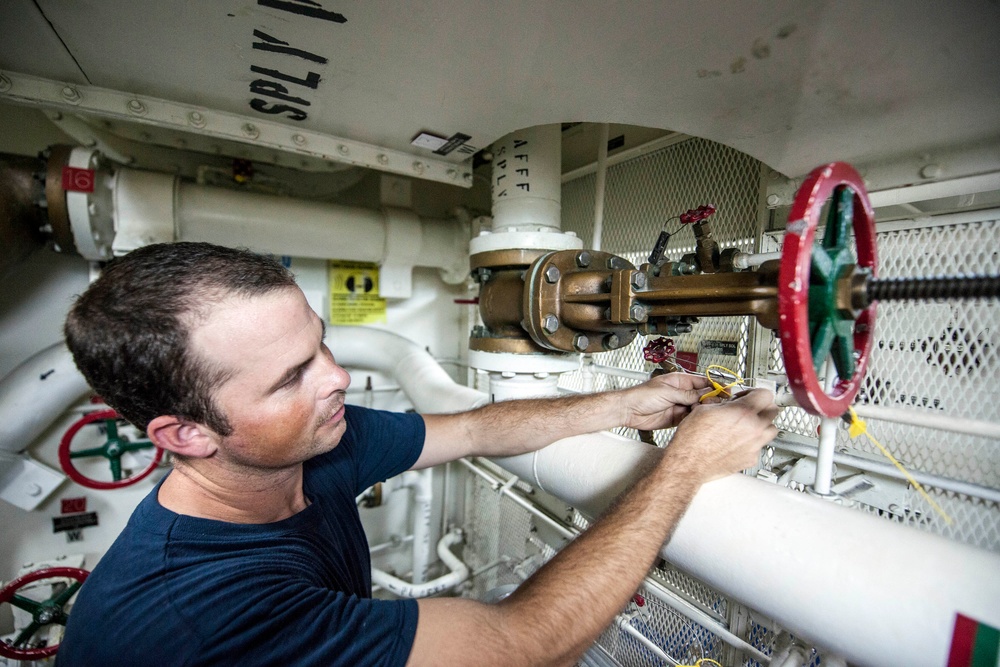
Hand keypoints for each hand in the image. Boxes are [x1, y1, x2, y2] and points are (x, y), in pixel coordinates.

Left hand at [621, 372, 712, 430]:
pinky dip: (696, 420)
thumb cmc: (641, 395)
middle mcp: (681, 393)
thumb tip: (705, 394)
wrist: (628, 411)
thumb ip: (687, 395)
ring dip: (704, 411)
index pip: (703, 382)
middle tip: (718, 404)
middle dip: (712, 399)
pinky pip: (690, 418)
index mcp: (680, 381)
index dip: (715, 386)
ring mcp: (679, 405)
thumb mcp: (667, 392)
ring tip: (707, 413)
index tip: (727, 390)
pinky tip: (699, 420)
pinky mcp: (676, 418)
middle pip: (703, 396)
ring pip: (698, 408)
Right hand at [662, 388, 779, 482]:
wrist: (689, 463)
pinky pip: (760, 446)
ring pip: (771, 429)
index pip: (765, 394)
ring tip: (748, 424)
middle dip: (762, 407)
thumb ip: (723, 403)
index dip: (755, 392)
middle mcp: (753, 429)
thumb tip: (726, 403)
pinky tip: (740, 440)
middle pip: (773, 410)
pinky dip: (753, 442)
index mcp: (743, 412)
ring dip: (763, 424)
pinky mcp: (751, 458)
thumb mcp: (704, 409)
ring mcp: (754, 445)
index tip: (748, 396)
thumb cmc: (693, 439)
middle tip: (750, 408)